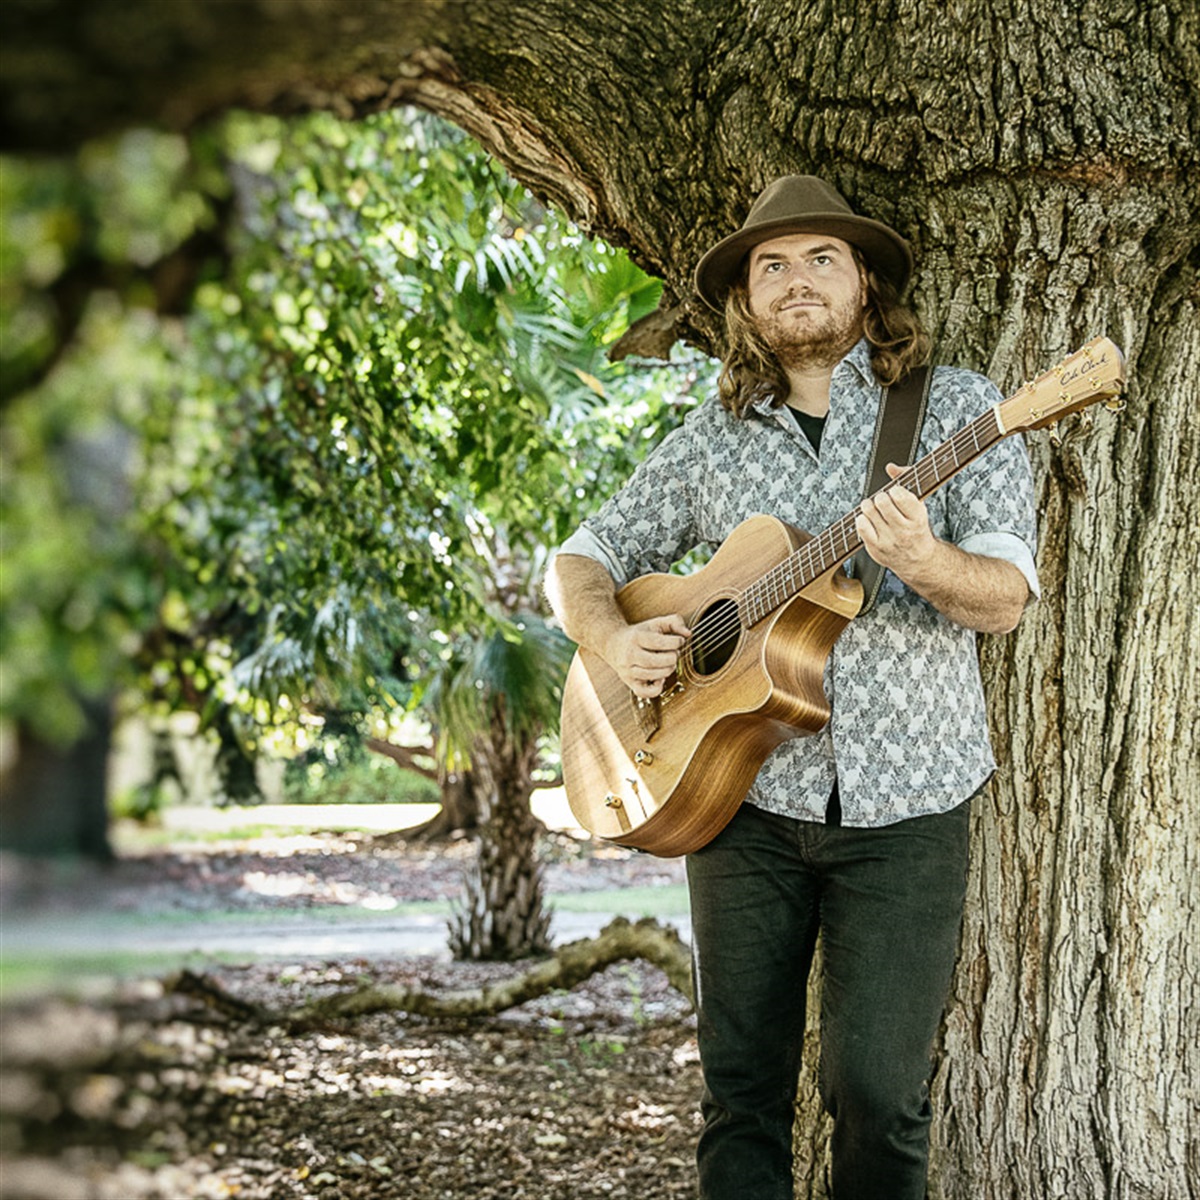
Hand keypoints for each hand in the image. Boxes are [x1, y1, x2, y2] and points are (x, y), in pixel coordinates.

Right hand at [603, 614, 690, 698]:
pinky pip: (644, 692)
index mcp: (636, 638)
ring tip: (668, 663)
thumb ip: (674, 622)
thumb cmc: (639, 634)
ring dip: (668, 670)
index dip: (675, 642)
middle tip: (674, 654)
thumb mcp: (655, 623)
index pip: (659, 642)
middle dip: (672, 658)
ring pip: (653, 675)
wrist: (613, 644)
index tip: (679, 641)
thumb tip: (688, 634)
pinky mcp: (629, 682)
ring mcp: (628, 670)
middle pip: (657, 661)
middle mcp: (630, 654)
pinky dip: (656, 688)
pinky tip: (660, 678)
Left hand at [854, 462, 937, 580]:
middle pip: (881, 501)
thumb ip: (907, 481)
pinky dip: (862, 519)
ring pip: (868, 511)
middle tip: (883, 502)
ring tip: (874, 509)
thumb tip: (890, 467)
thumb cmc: (916, 528)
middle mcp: (903, 531)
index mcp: (918, 518)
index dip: (894, 490)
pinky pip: (860, 525)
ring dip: (869, 506)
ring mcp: (888, 541)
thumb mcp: (919, 506)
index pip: (900, 495)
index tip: (895, 494)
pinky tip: (869, 520)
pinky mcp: (875, 549)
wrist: (919, 561)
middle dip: (880, 497)